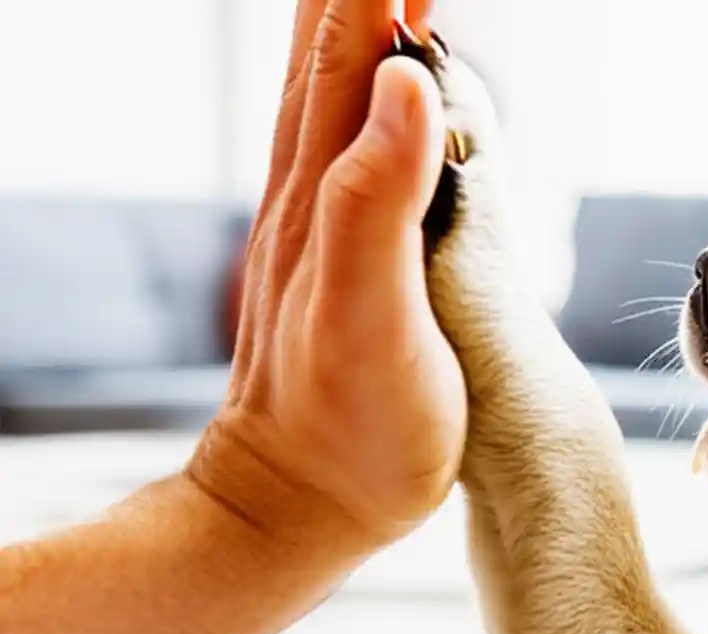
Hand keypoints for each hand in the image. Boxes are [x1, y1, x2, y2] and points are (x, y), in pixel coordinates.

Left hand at [188, 0, 463, 548]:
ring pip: (323, 87)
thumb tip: (405, 82)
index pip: (346, 51)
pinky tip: (376, 85)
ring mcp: (314, 219)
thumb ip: (377, 198)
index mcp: (325, 192)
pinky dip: (356, 84)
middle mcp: (309, 190)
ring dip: (353, 22)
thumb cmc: (351, 430)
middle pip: (324, 50)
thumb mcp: (369, 319)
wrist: (297, 505)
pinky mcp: (331, 251)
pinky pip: (336, 138)